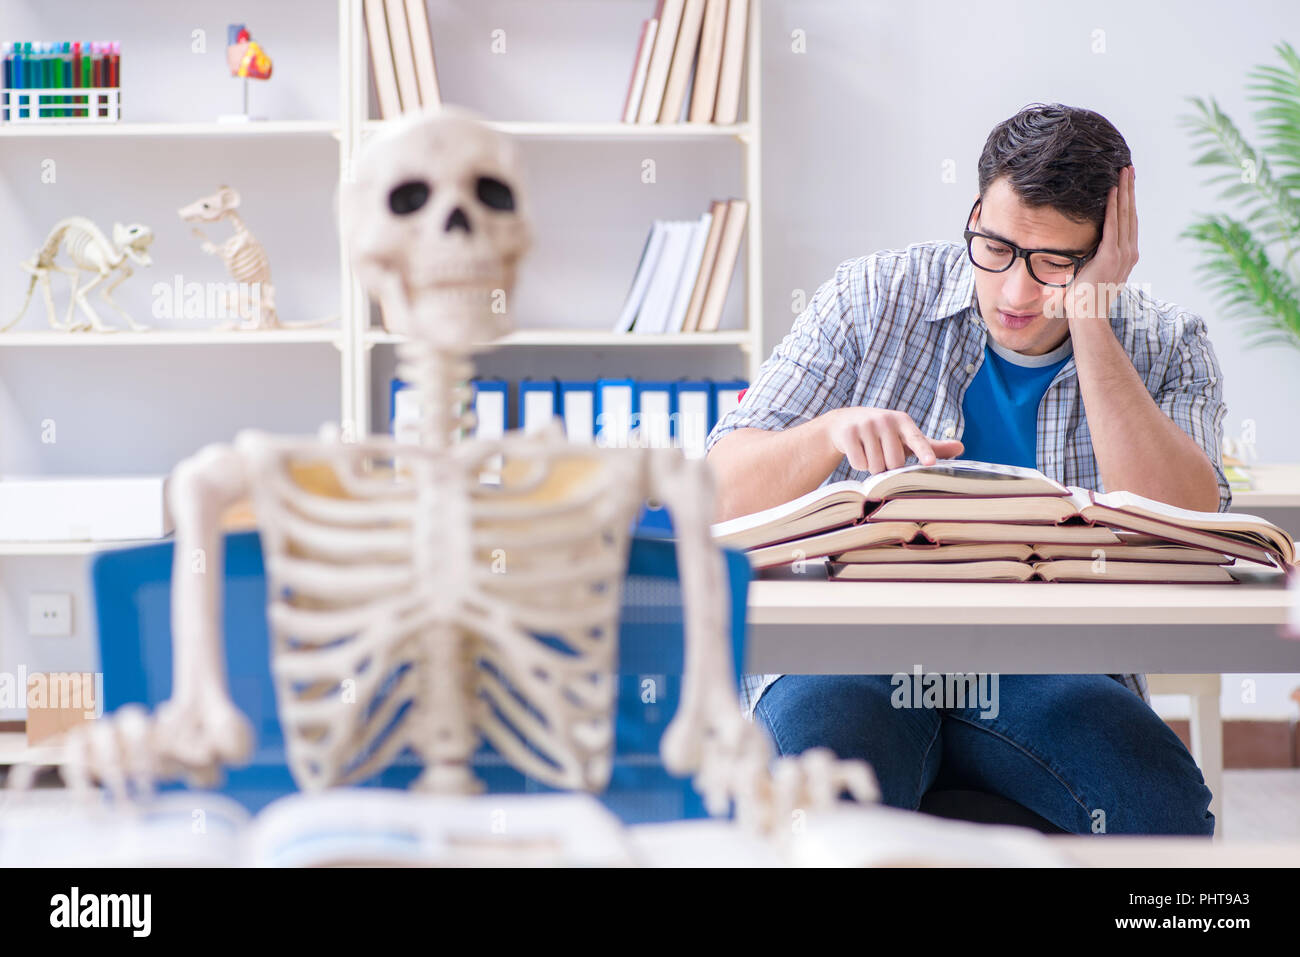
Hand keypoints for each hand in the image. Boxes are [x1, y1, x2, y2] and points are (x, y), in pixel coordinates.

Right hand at [823, 407, 963, 473]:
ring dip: (873, 467)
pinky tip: (858, 452)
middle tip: (883, 455)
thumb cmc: (883, 434)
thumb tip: (960, 447)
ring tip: (870, 452)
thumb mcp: (905, 437)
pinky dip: (859, 465)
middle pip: (894, 462)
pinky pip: (859, 463)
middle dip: (889, 467)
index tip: (930, 462)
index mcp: (902, 421)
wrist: (844, 422)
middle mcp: (885, 420)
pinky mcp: (848, 433)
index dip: (924, 452)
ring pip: (876, 465)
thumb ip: (931, 445)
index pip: (916, 439)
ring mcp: (865, 425)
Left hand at [1057, 165, 1138, 322]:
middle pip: (1131, 214)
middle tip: (1129, 168)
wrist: (1088, 317)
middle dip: (1130, 189)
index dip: (1129, 201)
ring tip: (1123, 172)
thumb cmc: (1085, 300)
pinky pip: (1112, 227)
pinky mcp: (1110, 257)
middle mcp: (1128, 253)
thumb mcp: (1094, 274)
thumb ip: (1094, 259)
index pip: (1129, 222)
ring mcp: (1121, 255)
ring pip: (1125, 216)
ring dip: (1124, 192)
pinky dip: (1113, 208)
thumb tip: (1085, 250)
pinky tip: (1112, 192)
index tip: (1127, 183)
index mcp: (1126, 257)